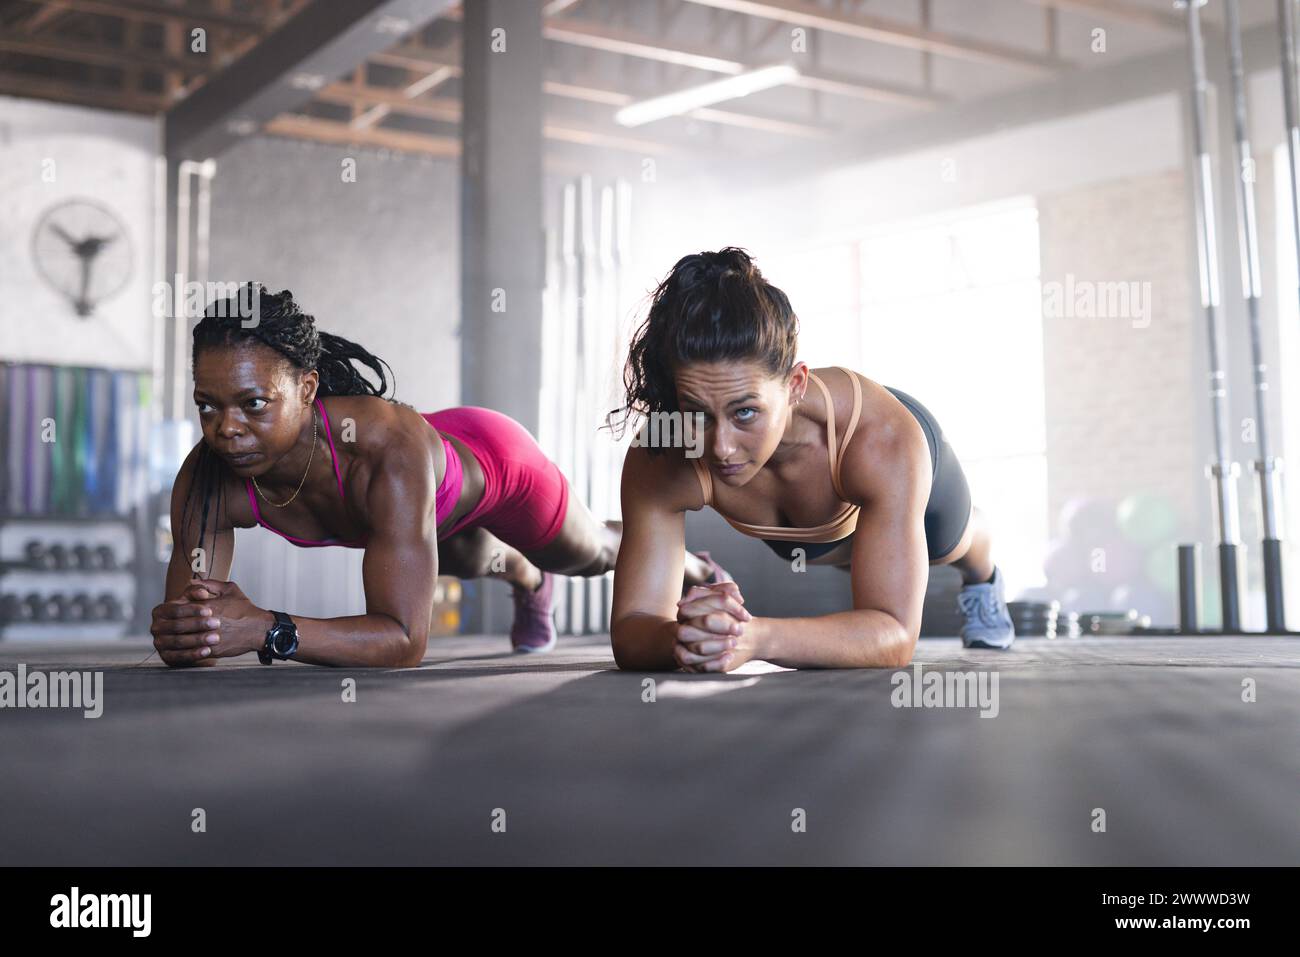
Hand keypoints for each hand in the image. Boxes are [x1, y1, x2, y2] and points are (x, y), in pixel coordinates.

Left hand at [151, 579, 269, 666]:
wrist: (260, 629)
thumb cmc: (245, 609)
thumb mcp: (230, 589)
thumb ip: (209, 584)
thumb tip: (190, 582)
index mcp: (207, 605)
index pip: (178, 607)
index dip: (173, 610)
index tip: (172, 613)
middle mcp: (206, 621)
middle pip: (177, 625)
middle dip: (171, 626)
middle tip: (167, 628)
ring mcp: (209, 637)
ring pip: (182, 640)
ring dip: (176, 640)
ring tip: (173, 639)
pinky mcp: (213, 650)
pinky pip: (192, 652)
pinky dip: (186, 651)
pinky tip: (184, 649)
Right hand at [674, 581, 757, 673]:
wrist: (720, 639)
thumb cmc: (722, 617)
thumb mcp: (722, 600)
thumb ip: (727, 590)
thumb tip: (735, 593)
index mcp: (688, 608)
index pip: (710, 602)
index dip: (731, 607)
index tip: (747, 616)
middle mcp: (682, 626)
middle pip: (704, 623)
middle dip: (725, 626)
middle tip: (740, 630)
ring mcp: (683, 645)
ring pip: (699, 647)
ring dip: (720, 645)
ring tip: (734, 643)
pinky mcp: (689, 662)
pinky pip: (701, 665)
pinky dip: (716, 662)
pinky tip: (729, 657)